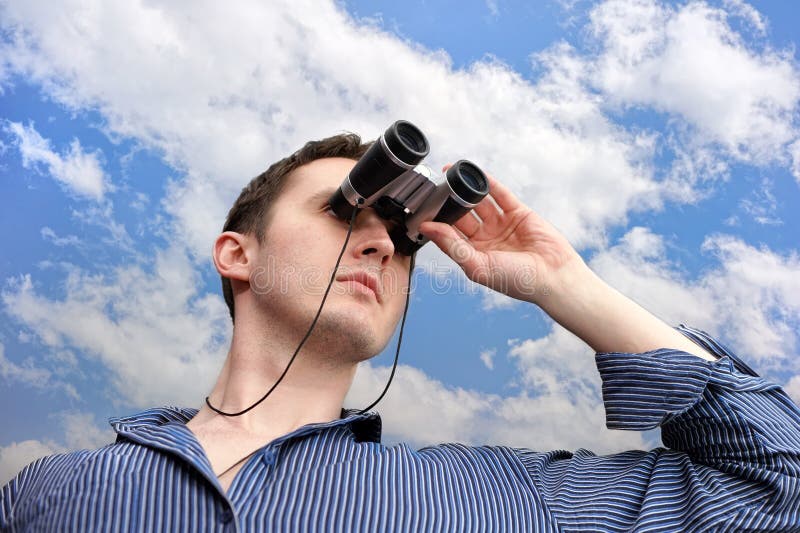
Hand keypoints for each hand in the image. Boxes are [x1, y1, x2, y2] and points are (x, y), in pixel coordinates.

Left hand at [419, 169, 586, 305]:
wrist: (554, 277)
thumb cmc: (516, 280)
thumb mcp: (477, 265)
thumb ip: (451, 245)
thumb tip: (426, 227)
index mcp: (473, 255)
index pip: (449, 234)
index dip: (436, 220)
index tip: (421, 205)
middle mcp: (485, 239)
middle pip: (461, 215)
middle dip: (448, 202)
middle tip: (433, 186)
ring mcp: (501, 225)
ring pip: (479, 203)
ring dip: (465, 190)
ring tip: (449, 174)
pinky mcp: (518, 213)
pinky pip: (500, 195)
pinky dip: (488, 183)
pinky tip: (474, 174)